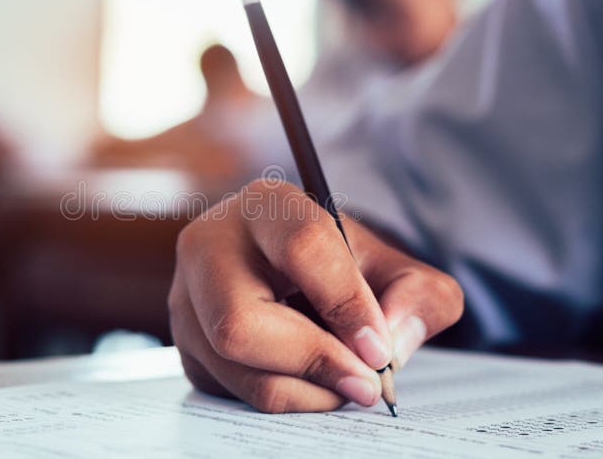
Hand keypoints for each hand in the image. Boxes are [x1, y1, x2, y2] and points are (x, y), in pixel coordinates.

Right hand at [169, 179, 462, 412]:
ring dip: (302, 390)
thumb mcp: (391, 265)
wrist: (286, 270)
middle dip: (311, 362)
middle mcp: (209, 246)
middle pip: (239, 321)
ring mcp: (185, 297)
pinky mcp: (184, 342)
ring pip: (232, 363)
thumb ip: (419, 295)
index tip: (379, 350)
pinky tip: (307, 379)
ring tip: (342, 382)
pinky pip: (227, 388)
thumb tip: (390, 346)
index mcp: (266, 206)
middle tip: (363, 383)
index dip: (346, 306)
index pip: (301, 249)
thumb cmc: (337, 265)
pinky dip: (280, 396)